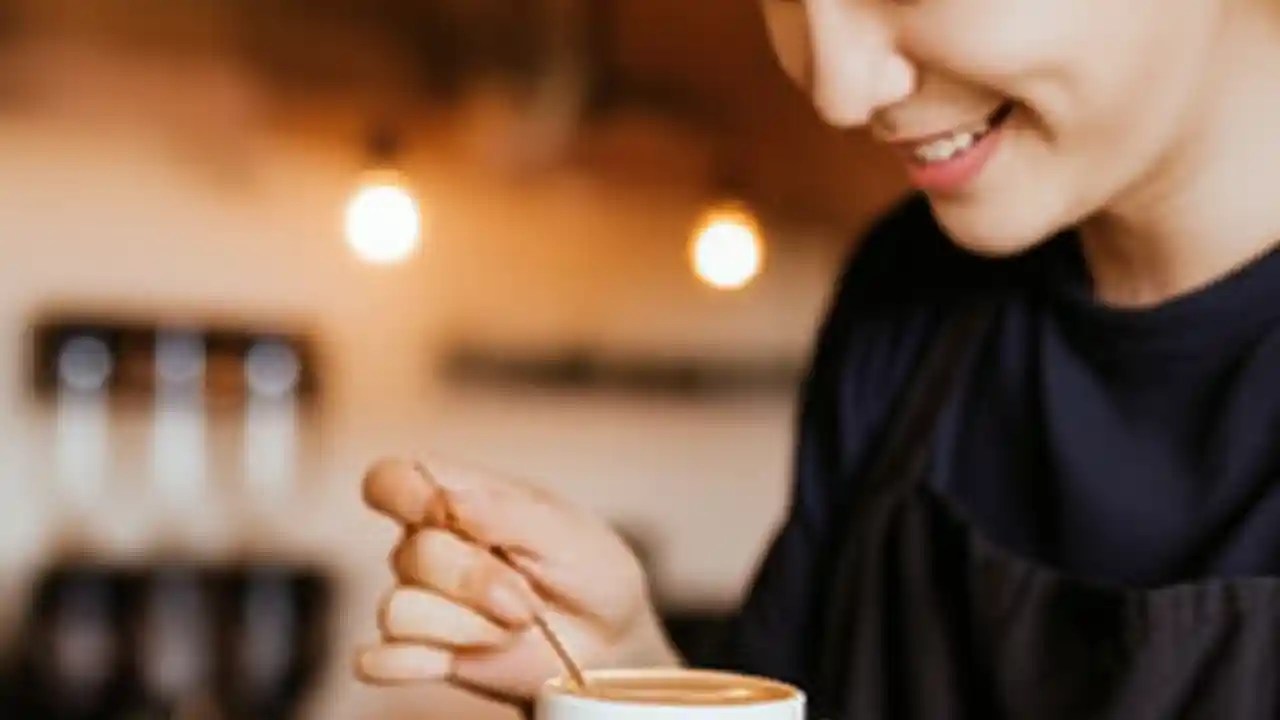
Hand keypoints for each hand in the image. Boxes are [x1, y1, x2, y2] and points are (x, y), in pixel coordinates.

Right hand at [354, 457, 680, 703]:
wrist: (610, 641)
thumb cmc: (589, 570)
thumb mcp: (565, 531)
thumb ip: (505, 512)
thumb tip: (448, 499)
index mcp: (456, 498)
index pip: (391, 479)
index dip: (405, 494)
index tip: (449, 514)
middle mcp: (430, 547)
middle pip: (408, 554)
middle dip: (474, 581)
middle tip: (526, 598)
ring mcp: (424, 601)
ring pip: (398, 610)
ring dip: (462, 626)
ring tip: (512, 627)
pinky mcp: (422, 654)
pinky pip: (380, 661)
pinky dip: (415, 663)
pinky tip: (454, 660)